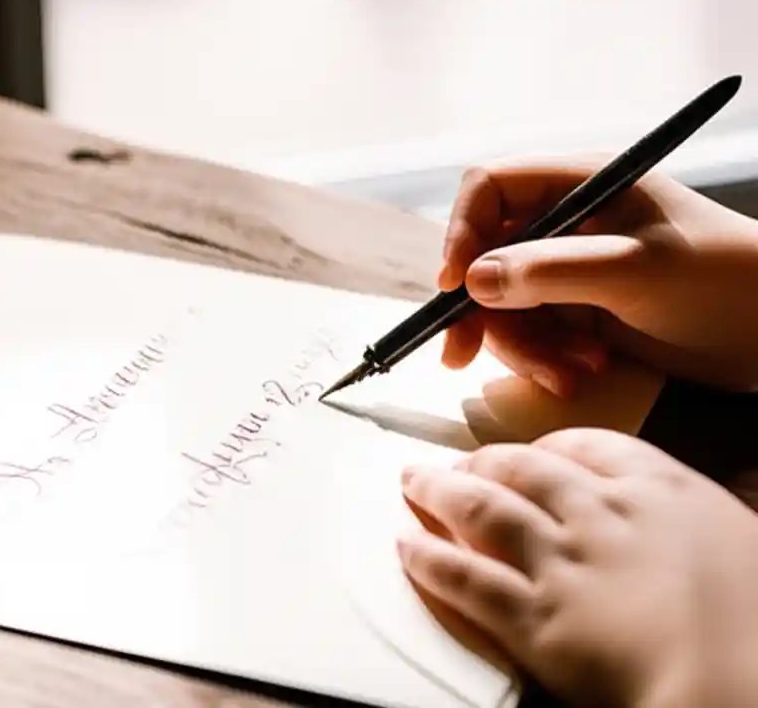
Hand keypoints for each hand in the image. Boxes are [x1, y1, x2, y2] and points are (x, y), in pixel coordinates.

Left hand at [398, 428, 757, 707]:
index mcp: (659, 490)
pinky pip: (464, 578)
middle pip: (521, 470)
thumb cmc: (755, 620)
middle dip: (481, 462)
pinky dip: (428, 559)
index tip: (526, 452)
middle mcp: (599, 514)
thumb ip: (700, 521)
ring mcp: (559, 562)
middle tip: (454, 463)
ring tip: (411, 483)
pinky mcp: (530, 617)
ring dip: (438, 492)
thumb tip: (704, 515)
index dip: (546, 448)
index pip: (588, 446)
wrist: (735, 682)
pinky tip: (406, 547)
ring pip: (480, 510)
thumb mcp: (743, 544)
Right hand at [438, 157, 757, 395]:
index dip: (461, 232)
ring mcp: (571, 268)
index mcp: (582, 183)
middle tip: (461, 357)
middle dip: (479, 310)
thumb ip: (550, 272)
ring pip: (503, 304)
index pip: (490, 190)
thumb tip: (472, 283)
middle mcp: (568, 220)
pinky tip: (581, 374)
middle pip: (485, 255)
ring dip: (523, 346)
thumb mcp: (633, 272)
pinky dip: (544, 359)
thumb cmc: (721, 282)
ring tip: (569, 375)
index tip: (452, 286)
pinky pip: (530, 333)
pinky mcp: (579, 311)